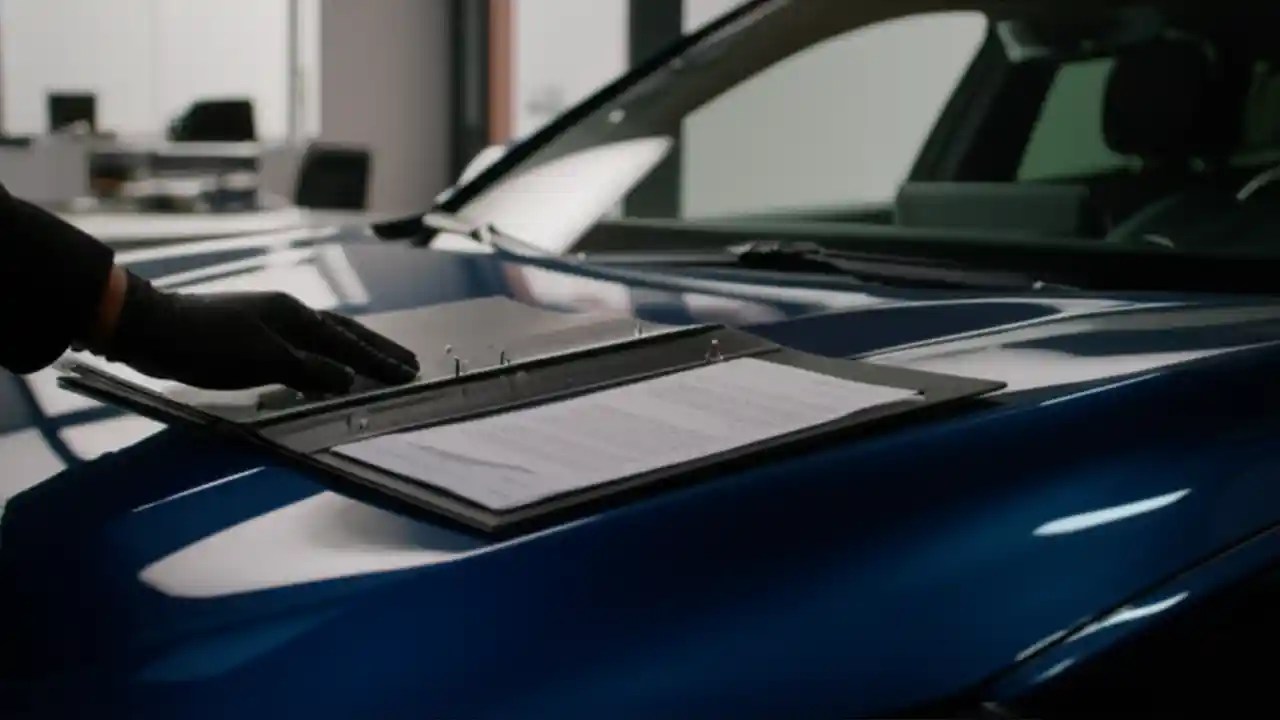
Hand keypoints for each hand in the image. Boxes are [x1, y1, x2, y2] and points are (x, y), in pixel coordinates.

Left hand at [95, 270, 418, 392]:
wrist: (152, 328)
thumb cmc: (207, 344)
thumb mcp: (262, 360)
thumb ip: (309, 369)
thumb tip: (349, 379)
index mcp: (296, 316)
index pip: (349, 343)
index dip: (380, 361)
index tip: (410, 373)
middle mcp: (289, 313)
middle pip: (346, 333)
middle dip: (379, 349)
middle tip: (411, 362)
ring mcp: (271, 321)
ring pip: (326, 336)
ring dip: (356, 350)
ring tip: (380, 360)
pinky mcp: (253, 334)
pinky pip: (306, 344)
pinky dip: (327, 354)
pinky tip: (325, 362)